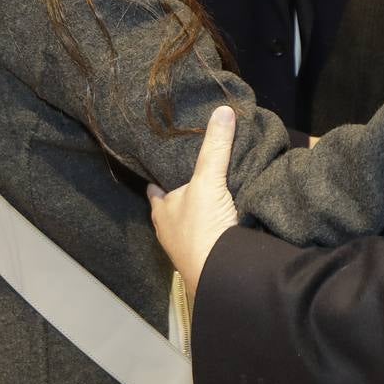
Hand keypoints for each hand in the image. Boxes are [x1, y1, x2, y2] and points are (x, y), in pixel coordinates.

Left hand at [147, 106, 239, 301]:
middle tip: (195, 178)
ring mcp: (189, 249)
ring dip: (200, 216)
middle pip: (174, 208)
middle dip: (183, 196)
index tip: (165, 164)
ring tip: (213, 198)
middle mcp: (170, 232)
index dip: (159, 177)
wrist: (221, 274)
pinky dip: (217, 230)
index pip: (155, 189)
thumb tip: (222, 109)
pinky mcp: (209, 259)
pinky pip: (211, 238)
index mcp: (162, 212)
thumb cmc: (201, 228)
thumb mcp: (208, 180)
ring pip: (191, 225)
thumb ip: (215, 147)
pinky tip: (228, 222)